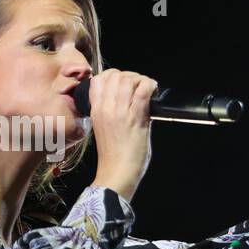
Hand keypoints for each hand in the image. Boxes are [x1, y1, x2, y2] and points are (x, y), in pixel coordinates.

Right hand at [87, 69, 158, 202]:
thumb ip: (108, 111)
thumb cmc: (112, 155)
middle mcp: (106, 108)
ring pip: (129, 79)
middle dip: (129, 76)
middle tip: (138, 85)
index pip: (98, 80)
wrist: (117, 172)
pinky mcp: (136, 117)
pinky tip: (153, 91)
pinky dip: (151, 85)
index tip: (122, 83)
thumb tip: (125, 97)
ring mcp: (120, 111)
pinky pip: (143, 90)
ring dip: (140, 80)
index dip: (112, 76)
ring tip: (146, 89)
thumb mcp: (102, 128)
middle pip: (115, 75)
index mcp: (95, 110)